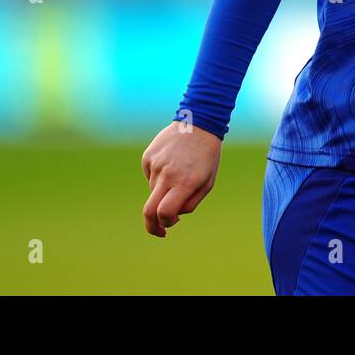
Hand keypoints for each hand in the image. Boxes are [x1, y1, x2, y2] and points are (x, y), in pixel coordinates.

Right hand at [141, 120, 222, 236]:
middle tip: (159, 230)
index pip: (165, 213)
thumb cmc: (206, 157)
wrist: (198, 123)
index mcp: (185, 182)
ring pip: (153, 191)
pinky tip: (172, 163)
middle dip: (151, 226)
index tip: (169, 227)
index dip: (165, 224)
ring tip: (179, 174)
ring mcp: (155, 164)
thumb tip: (170, 217)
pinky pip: (150, 176)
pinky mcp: (147, 157)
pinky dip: (159, 177)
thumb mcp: (207, 183)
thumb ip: (189, 204)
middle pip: (148, 210)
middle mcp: (167, 174)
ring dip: (163, 191)